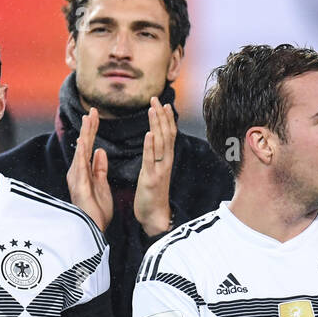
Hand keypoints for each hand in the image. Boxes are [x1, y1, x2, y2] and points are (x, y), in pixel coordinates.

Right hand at [65, 107, 112, 231]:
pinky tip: (85, 142)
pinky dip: (82, 154)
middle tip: (93, 110)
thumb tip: (100, 151)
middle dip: (88, 128)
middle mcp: (78, 174)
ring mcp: (77, 180)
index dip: (92, 131)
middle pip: (83, 146)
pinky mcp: (79, 187)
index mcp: (84, 172)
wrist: (95, 230)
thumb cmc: (97, 211)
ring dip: (85, 136)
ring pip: (81, 153)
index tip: (96, 115)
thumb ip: (99, 168)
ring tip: (88, 120)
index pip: (89, 147)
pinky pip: (81, 168)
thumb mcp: (102, 185)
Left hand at [133, 97, 176, 236]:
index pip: (168, 134)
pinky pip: (151, 160)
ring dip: (157, 124)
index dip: (166, 118)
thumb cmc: (152, 196)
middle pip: (167, 133)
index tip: (162, 103)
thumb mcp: (154, 172)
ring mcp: (160, 170)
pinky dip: (150, 146)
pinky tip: (149, 133)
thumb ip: (155, 158)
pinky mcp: (151, 179)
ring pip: (161, 143)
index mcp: (165, 160)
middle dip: (161, 115)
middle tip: (155, 98)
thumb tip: (153, 144)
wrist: (155, 218)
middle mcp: (166, 162)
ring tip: (153, 109)